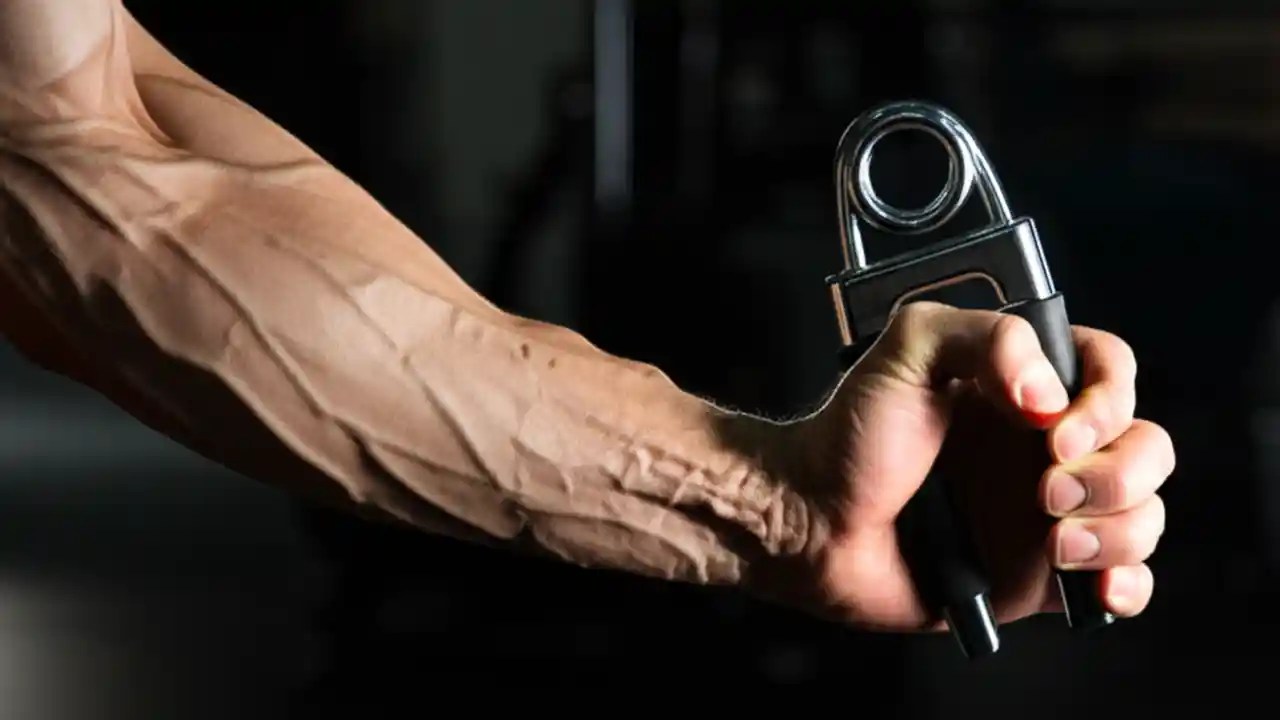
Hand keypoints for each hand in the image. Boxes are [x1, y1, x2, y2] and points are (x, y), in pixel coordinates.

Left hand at [781, 301, 1173, 631]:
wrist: (812, 526)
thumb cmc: (847, 438)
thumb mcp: (907, 351)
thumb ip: (984, 335)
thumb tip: (1050, 395)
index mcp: (1023, 389)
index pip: (1112, 373)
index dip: (1106, 400)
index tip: (1053, 430)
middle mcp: (1045, 447)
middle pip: (1146, 447)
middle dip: (1115, 475)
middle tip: (1046, 493)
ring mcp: (1048, 513)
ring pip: (1142, 514)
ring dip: (1114, 531)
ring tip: (1050, 544)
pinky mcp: (1040, 577)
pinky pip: (1121, 580)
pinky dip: (1124, 584)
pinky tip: (1092, 583)